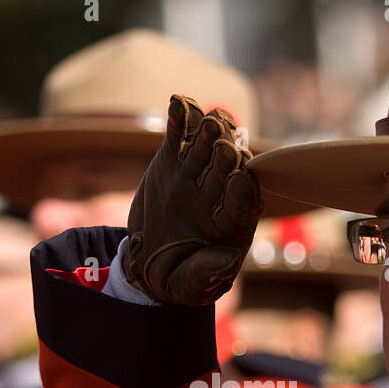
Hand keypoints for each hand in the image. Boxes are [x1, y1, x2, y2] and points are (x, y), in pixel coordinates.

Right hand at [123, 94, 262, 305]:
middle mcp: (217, 197)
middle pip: (226, 172)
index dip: (243, 194)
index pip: (242, 207)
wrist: (145, 261)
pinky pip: (177, 137)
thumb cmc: (176, 278)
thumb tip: (230, 260)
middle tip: (226, 146)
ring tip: (208, 119)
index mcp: (230, 227)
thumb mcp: (188, 285)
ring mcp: (195, 176)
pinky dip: (179, 120)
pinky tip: (178, 102)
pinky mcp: (173, 162)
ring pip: (205, 150)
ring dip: (208, 133)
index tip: (240, 181)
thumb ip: (206, 274)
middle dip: (227, 158)